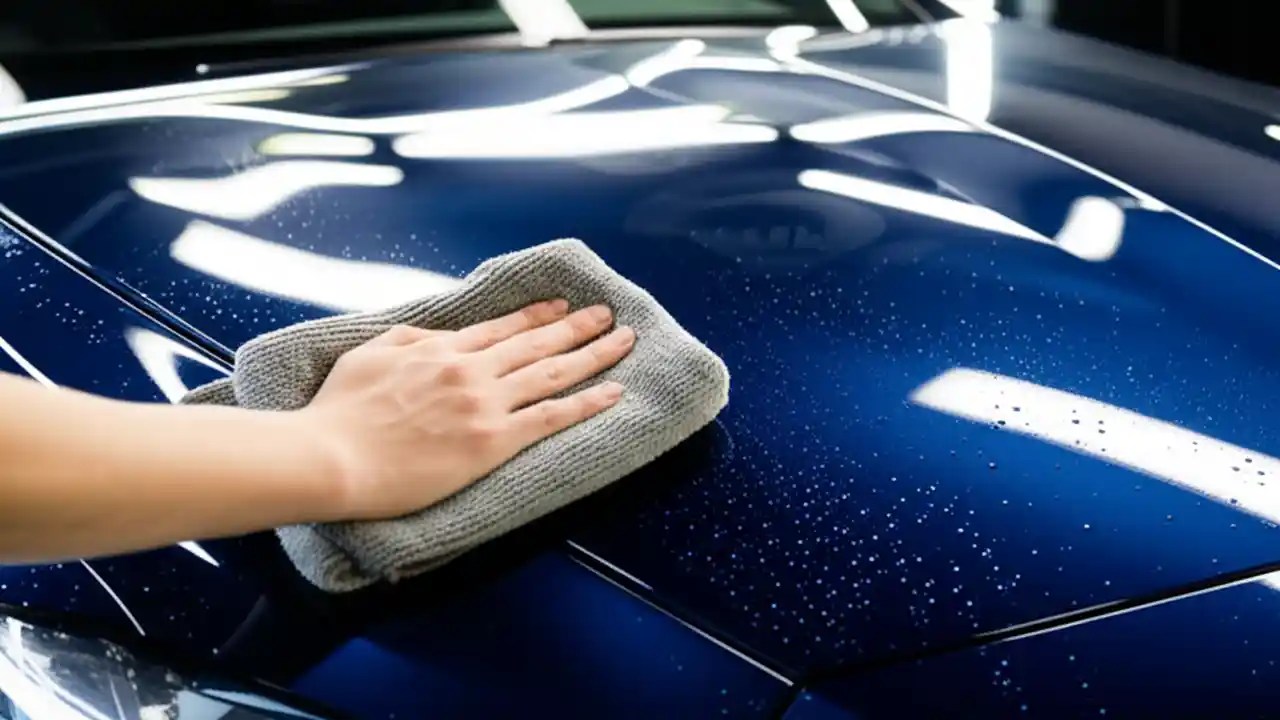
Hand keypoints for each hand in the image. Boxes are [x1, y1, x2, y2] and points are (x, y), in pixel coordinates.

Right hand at [299, 300, 633, 520]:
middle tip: (607, 315)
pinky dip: (586, 402)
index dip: (536, 316)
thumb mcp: (368, 355)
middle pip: (536, 343)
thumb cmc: (338, 412)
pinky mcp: (492, 441)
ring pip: (552, 372)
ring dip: (593, 354)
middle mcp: (470, 369)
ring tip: (622, 340)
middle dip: (577, 327)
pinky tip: (613, 392)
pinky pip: (551, 416)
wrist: (331, 456)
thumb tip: (436, 335)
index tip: (561, 306)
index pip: (500, 328)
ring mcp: (484, 404)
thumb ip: (408, 340)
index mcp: (440, 349)